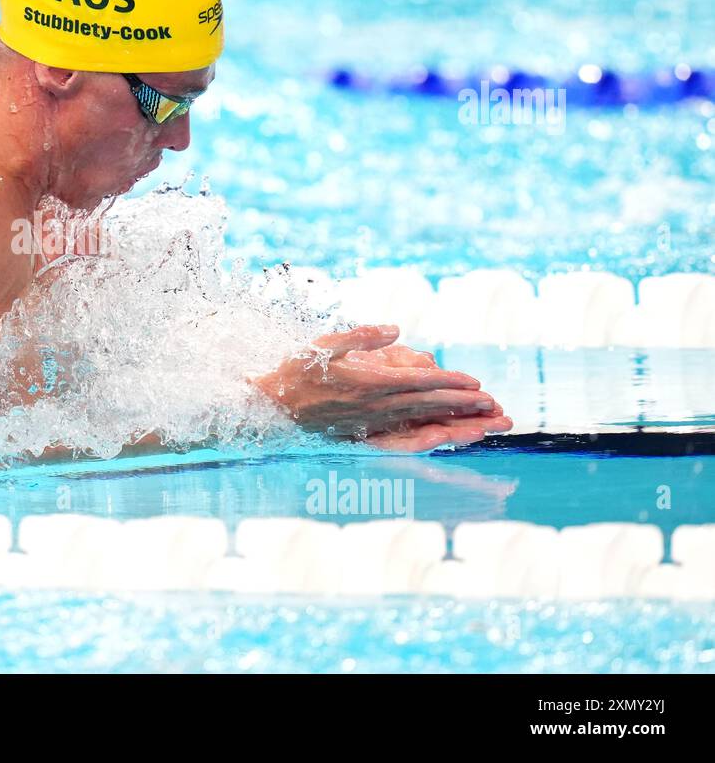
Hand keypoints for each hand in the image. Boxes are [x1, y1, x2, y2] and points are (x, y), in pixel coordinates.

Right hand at [250, 324, 513, 452]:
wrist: (273, 407)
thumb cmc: (297, 371)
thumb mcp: (325, 344)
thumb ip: (361, 336)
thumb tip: (397, 329)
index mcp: (367, 383)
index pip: (419, 383)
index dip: (449, 382)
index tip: (476, 382)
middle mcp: (374, 407)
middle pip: (428, 405)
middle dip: (464, 405)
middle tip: (497, 406)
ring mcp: (371, 424)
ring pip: (422, 424)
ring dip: (456, 425)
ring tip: (486, 427)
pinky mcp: (366, 434)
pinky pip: (403, 440)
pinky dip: (429, 441)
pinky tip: (446, 441)